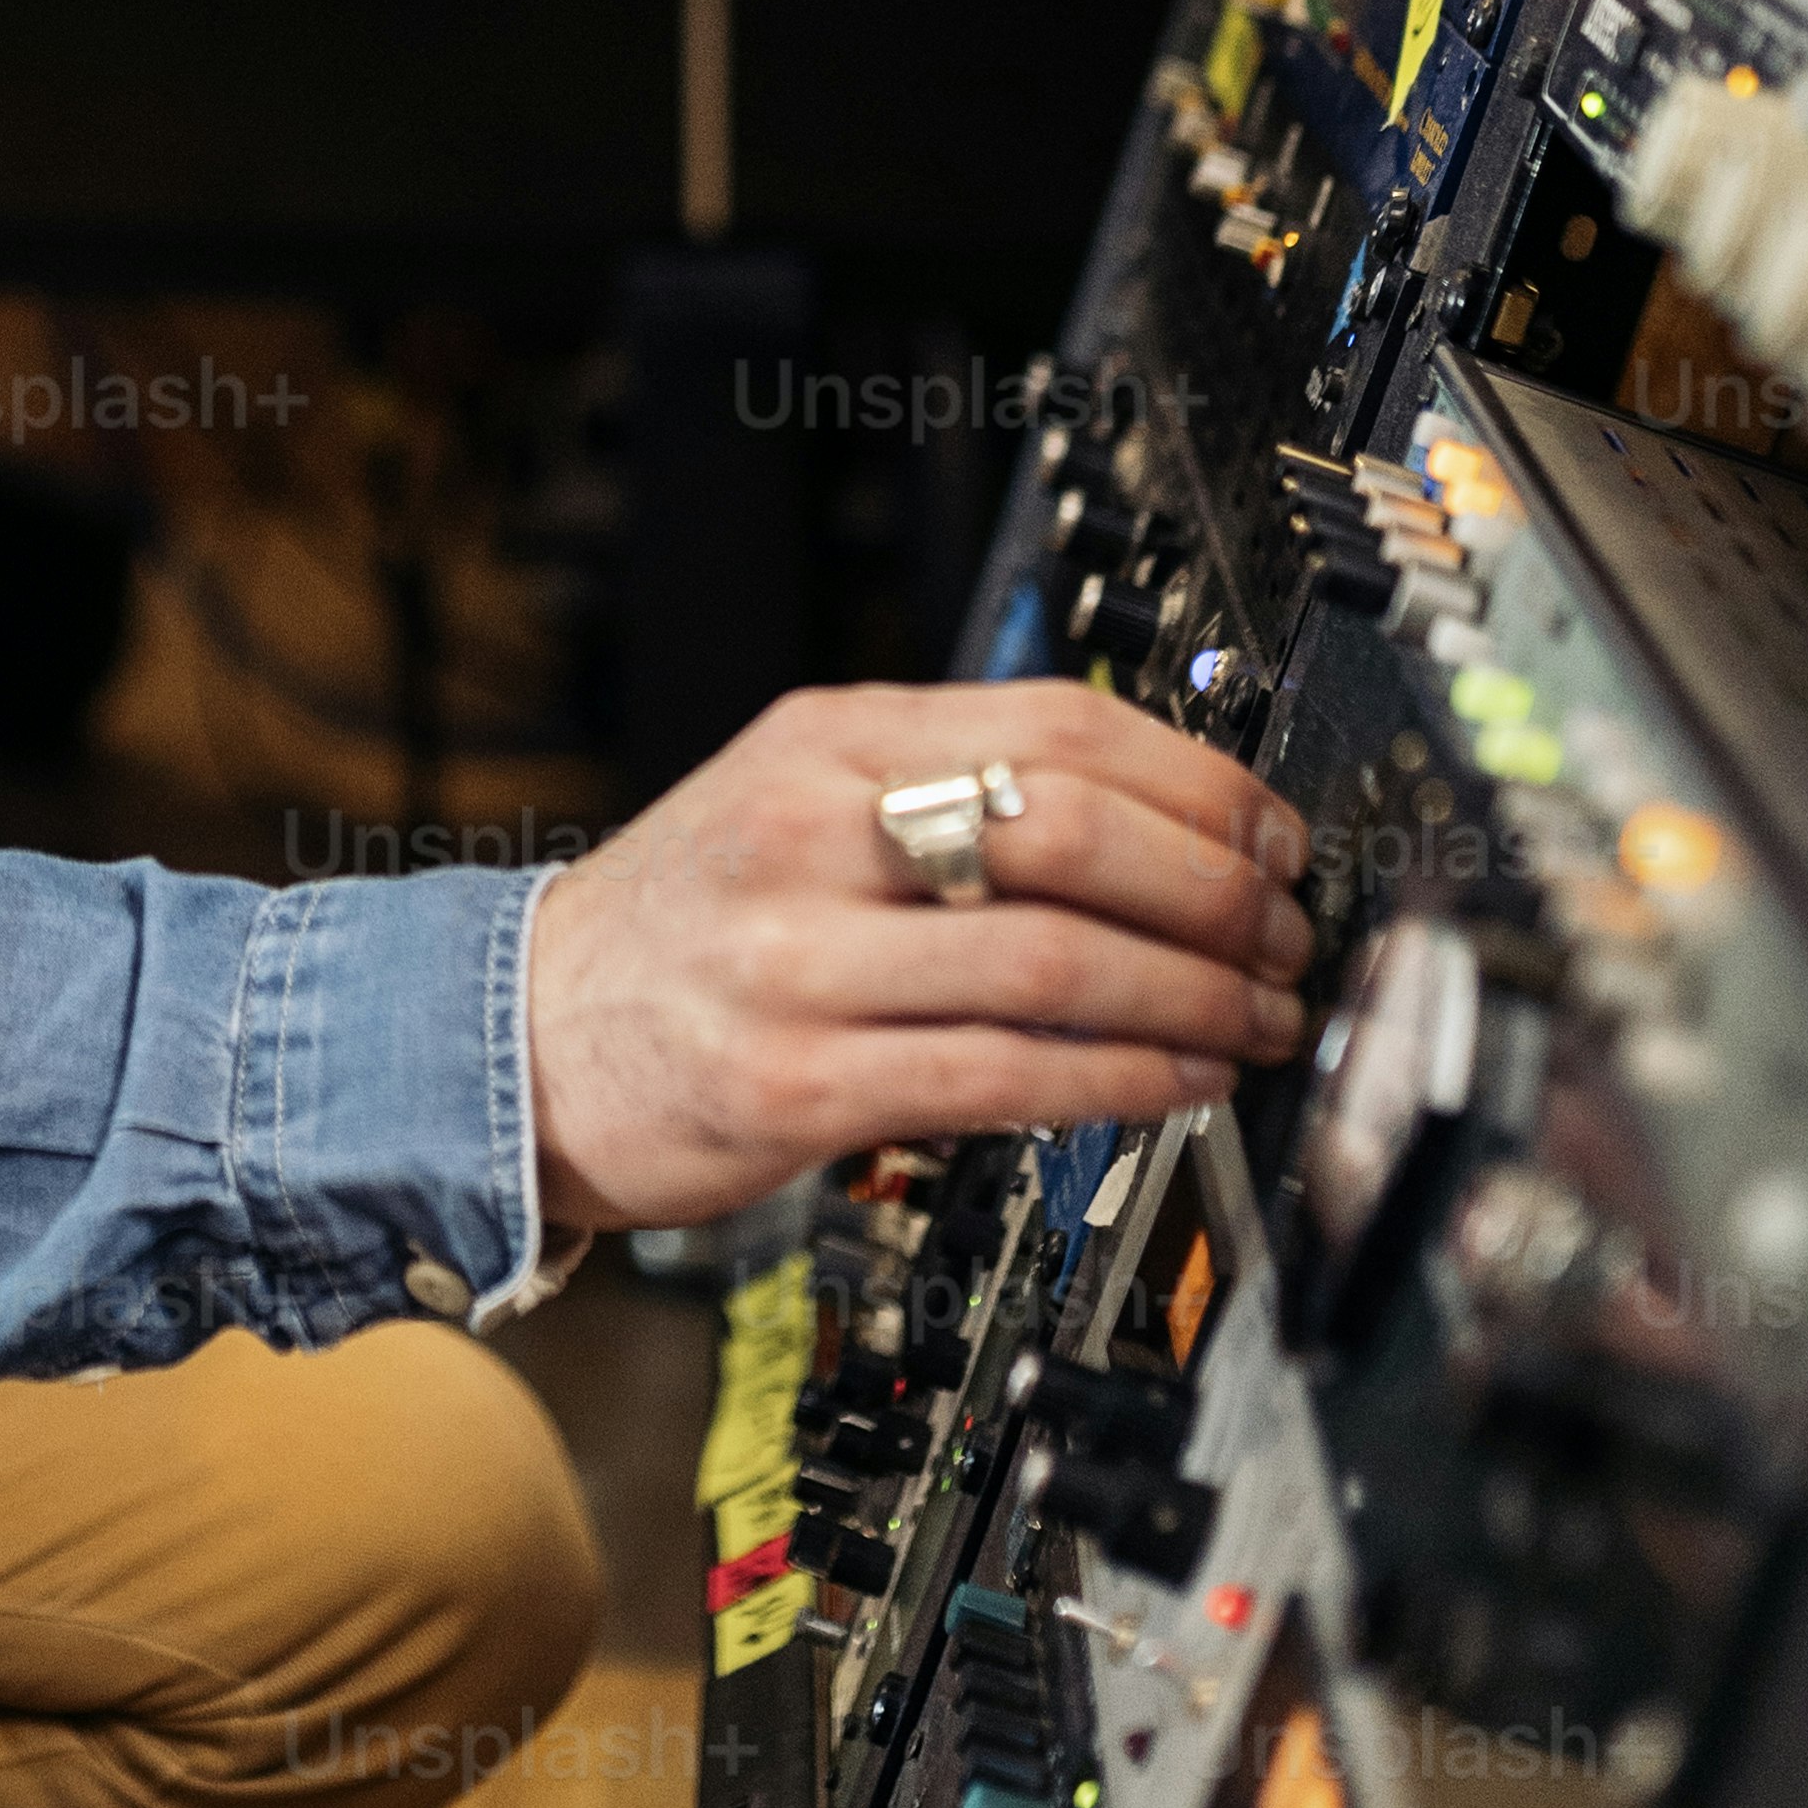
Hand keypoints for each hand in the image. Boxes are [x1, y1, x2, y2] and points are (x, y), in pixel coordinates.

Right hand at [522, 679, 1310, 1229]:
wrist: (521, 1036)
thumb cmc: (690, 923)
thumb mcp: (794, 799)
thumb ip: (942, 788)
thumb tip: (1161, 820)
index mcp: (828, 738)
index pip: (1058, 722)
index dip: (1201, 782)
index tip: (1275, 833)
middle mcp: (811, 828)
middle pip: (1073, 831)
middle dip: (1219, 891)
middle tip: (1286, 934)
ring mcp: (798, 955)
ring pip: (1054, 958)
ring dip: (1196, 995)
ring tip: (1258, 1018)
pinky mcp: (797, 1078)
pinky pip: (1004, 1075)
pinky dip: (1123, 1080)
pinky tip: (1180, 1084)